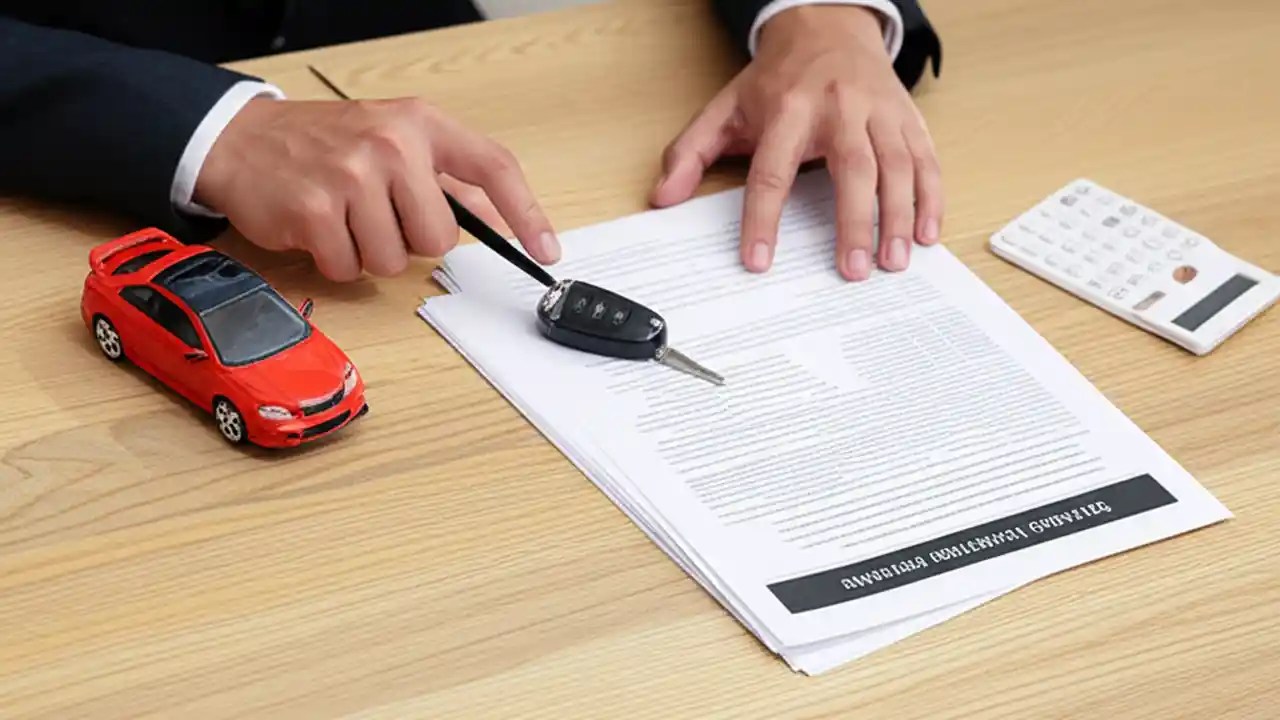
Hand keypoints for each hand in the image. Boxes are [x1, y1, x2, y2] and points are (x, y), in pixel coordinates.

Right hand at [195, 97, 558, 280]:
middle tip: (379, 215)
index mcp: (421, 124)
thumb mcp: (394, 141)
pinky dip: (335, 261)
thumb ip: (447, 180)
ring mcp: (351, 176)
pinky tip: (319, 228)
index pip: (493, 168)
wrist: (243, 140)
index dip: (527, 214)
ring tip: (345, 217)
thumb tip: (501, 223)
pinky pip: (350, 269)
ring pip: (394, 261)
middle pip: (439, 237)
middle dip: (411, 240)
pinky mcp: (315, 211)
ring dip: (369, 253)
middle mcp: (391, 144)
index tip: (547, 249)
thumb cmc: (326, 144)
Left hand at [651, 5, 941, 280]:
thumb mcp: (726, 107)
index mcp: (788, 108)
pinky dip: (932, 197)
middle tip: (853, 270)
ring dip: (900, 216)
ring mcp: (879, 112)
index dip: (763, 218)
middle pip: (852, 168)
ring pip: (897, 165)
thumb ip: (691, 152)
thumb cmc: (779, 79)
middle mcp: (839, 107)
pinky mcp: (908, 118)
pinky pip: (926, 159)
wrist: (828, 27)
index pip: (772, 170)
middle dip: (855, 222)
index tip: (759, 260)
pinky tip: (928, 232)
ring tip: (893, 261)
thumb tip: (662, 197)